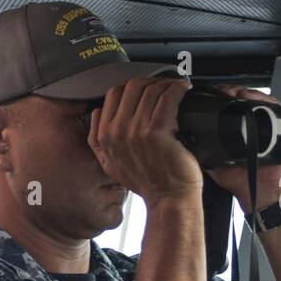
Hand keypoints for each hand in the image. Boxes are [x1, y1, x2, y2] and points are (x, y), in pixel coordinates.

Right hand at [89, 77, 202, 205]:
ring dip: (166, 84)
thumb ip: (97, 140)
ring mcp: (136, 131)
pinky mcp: (157, 131)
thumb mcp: (109, 165)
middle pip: (132, 87)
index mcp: (105, 137)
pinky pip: (167, 97)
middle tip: (164, 86)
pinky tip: (184, 90)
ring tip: (176, 88)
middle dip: (150, 82)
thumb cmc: (147, 183)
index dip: (132, 87)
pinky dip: (178, 89)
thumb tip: (96, 113)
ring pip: (151, 90)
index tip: (146, 88)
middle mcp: (117, 132)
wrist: (168, 199)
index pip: (114, 94)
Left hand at [204, 86, 280, 212]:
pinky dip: (269, 103)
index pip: (230, 105)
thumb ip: (200, 152)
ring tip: (239, 93)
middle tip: (226, 91)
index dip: (223, 97)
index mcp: (238, 131)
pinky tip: (257, 100)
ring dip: (250, 94)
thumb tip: (182, 142)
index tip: (213, 94)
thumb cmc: (240, 180)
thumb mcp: (214, 163)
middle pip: (246, 99)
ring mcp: (269, 125)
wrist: (261, 193)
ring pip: (261, 101)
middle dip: (236, 92)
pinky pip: (278, 110)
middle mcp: (253, 125)